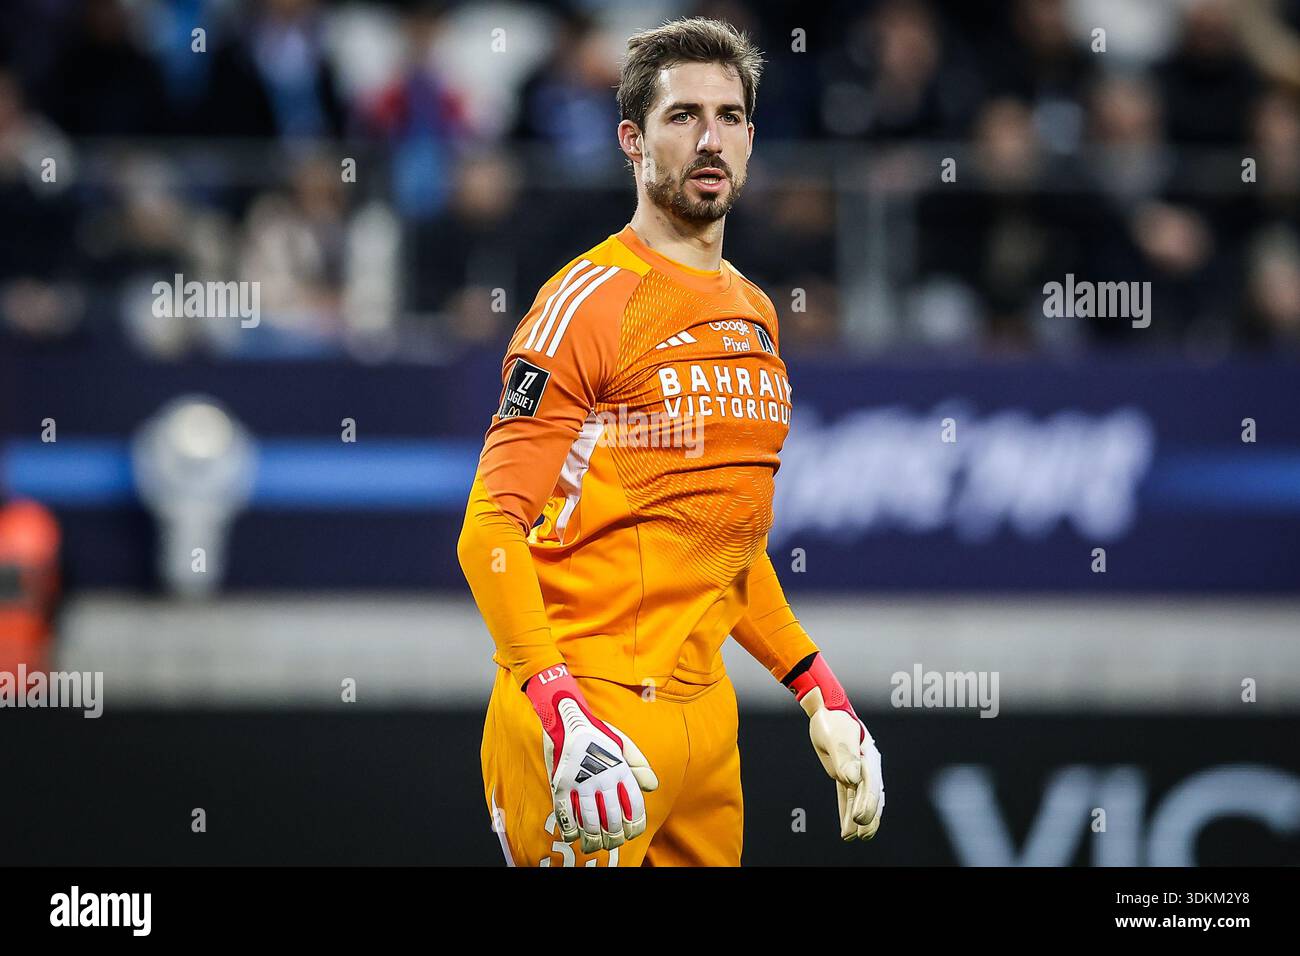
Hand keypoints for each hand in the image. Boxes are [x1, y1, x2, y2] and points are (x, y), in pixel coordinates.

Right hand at [526, 664, 658, 853]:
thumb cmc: (596, 732)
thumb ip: (639, 764)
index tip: (632, 833)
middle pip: (612, 818)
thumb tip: (652, 786)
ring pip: (590, 821)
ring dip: (593, 839)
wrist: (567, 717)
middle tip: (613, 843)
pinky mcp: (561, 783)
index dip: (635, 824)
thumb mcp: (623, 742)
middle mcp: (603, 777)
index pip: (633, 804)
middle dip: (614, 836)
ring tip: (594, 846)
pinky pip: (566, 813)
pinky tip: (573, 836)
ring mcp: (581, 781)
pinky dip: (570, 829)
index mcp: (620, 768)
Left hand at [787, 653, 883, 840]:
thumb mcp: (836, 736)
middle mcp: (866, 766)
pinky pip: (847, 796)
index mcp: (869, 757)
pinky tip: (845, 827)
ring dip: (857, 819)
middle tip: (861, 835)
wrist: (825, 709)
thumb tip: (853, 779)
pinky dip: (846, 811)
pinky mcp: (844, 774)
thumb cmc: (831, 720)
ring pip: (859, 800)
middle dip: (867, 817)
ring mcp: (856, 771)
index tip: (858, 818)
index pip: (870, 785)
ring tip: (853, 837)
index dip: (867, 804)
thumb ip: (844, 757)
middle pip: (870, 797)